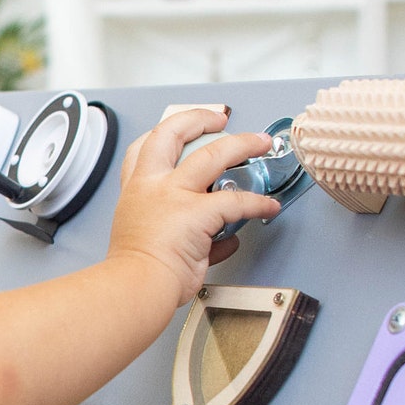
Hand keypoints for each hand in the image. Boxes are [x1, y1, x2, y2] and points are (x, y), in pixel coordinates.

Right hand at [108, 105, 280, 307]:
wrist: (137, 286)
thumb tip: (215, 241)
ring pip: (213, 154)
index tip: (182, 129)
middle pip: (174, 133)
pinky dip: (258, 203)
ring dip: (242, 144)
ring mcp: (175, 196)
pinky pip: (237, 201)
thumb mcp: (147, 240)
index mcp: (136, 191)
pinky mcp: (199, 213)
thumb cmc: (138, 271)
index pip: (143, 147)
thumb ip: (185, 233)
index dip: (165, 132)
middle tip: (219, 119)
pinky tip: (268, 205)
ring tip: (259, 143)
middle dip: (199, 118)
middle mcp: (153, 186)